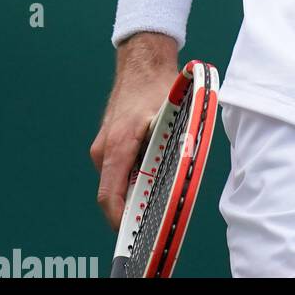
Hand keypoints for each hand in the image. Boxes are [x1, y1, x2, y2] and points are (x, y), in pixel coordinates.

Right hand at [90, 34, 177, 229]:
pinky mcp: (109, 143)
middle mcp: (105, 149)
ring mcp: (104, 146)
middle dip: (134, 207)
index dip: (121, 219)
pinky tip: (155, 169)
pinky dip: (134, 174)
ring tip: (162, 190)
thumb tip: (190, 161)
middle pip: (114, 192)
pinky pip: (119, 168)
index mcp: (118, 145)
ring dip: (137, 188)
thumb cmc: (158, 85)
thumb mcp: (174, 113)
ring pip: (118, 180)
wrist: (142, 62)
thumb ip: (179, 138)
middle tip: (159, 215)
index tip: (136, 231)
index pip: (110, 195)